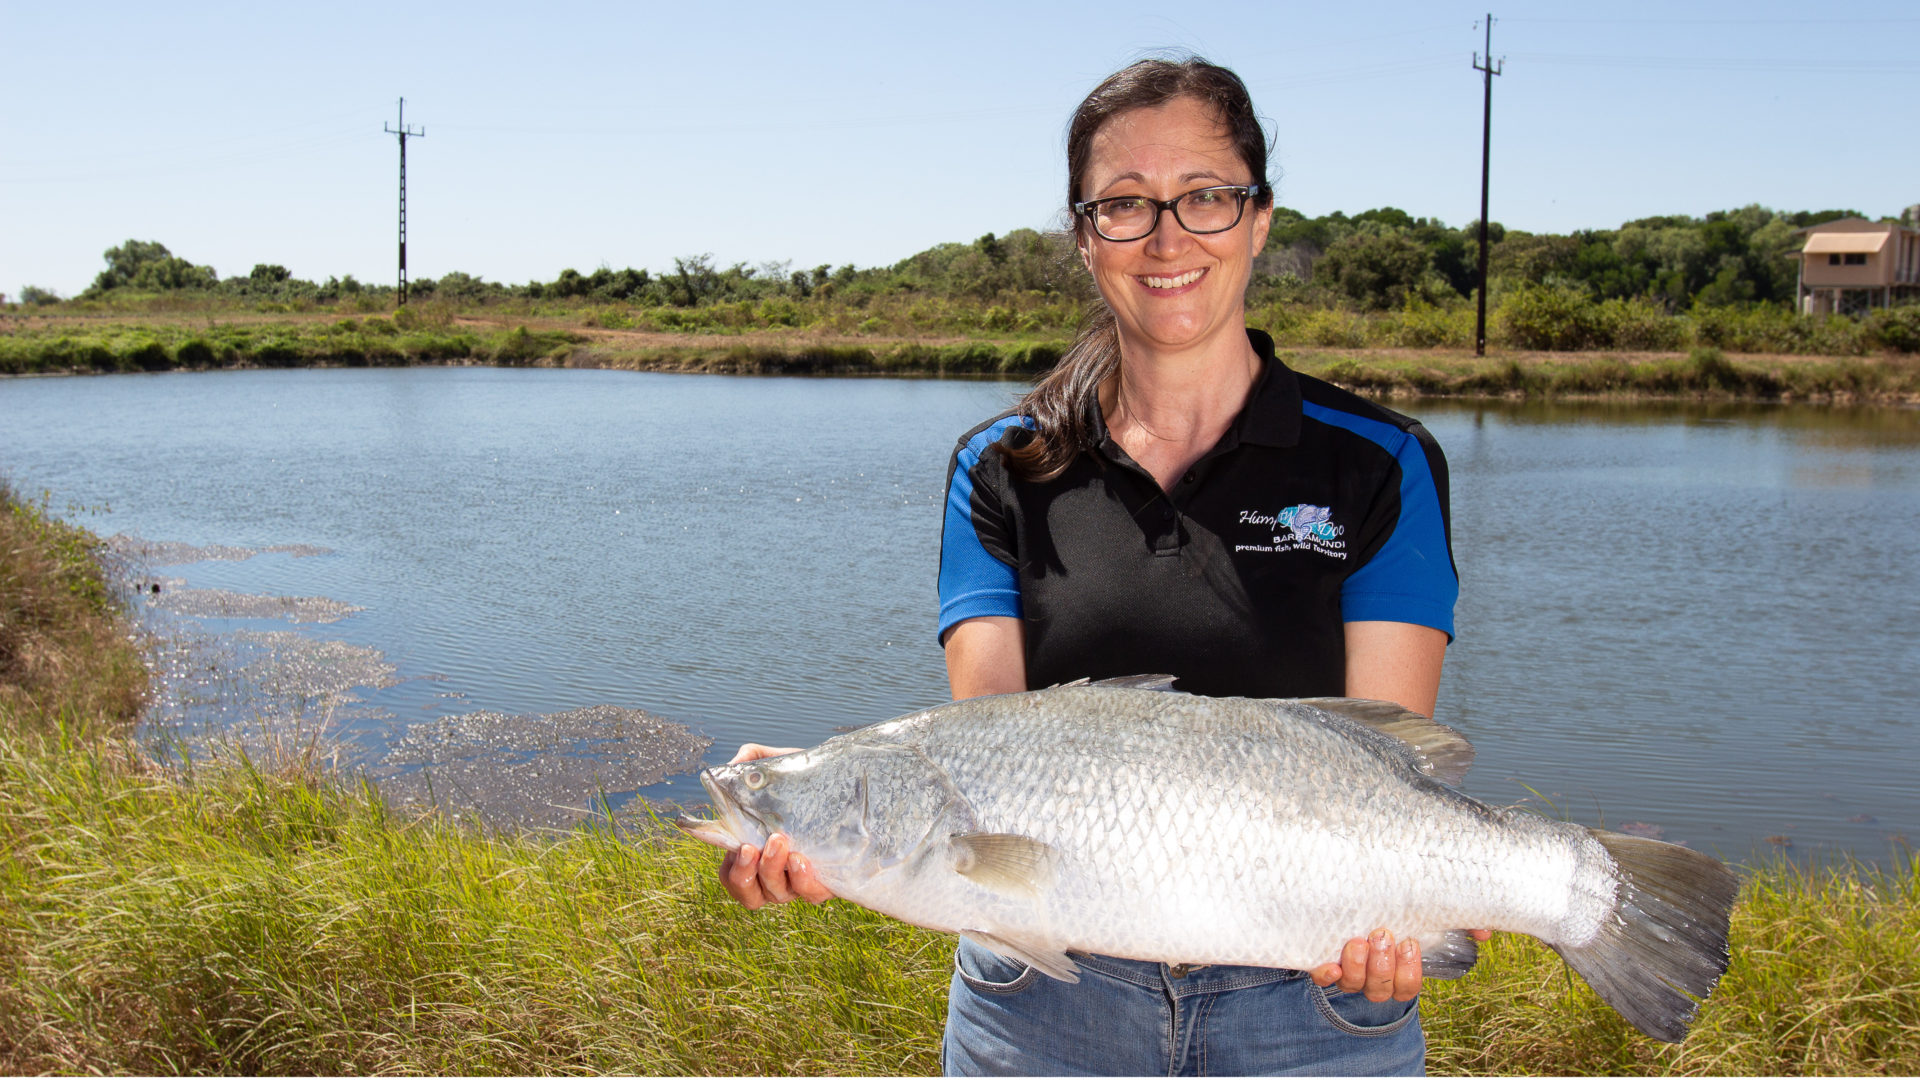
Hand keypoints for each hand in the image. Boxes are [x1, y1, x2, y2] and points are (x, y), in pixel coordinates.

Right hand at [716, 743, 834, 909]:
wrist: (846, 783)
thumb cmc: (805, 779)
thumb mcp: (777, 763)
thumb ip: (750, 759)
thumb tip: (732, 766)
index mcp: (753, 850)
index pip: (731, 876)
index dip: (732, 870)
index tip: (741, 846)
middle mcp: (773, 872)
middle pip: (750, 895)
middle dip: (748, 875)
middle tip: (754, 846)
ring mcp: (798, 880)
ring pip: (777, 895)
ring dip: (774, 872)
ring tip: (781, 843)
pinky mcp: (825, 881)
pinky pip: (811, 895)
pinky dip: (804, 881)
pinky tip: (803, 859)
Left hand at [1310, 928, 1493, 1001]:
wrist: (1359, 910)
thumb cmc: (1399, 918)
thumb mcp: (1427, 919)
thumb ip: (1457, 924)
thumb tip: (1484, 932)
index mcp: (1399, 974)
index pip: (1407, 986)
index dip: (1408, 971)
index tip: (1409, 943)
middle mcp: (1374, 980)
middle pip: (1380, 989)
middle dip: (1382, 965)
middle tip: (1382, 936)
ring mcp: (1349, 974)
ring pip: (1353, 985)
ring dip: (1357, 966)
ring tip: (1358, 941)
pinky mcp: (1325, 964)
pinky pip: (1322, 979)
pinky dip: (1326, 974)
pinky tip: (1330, 964)